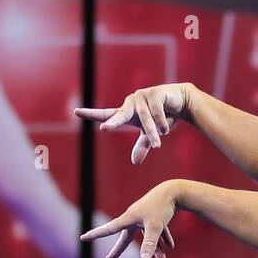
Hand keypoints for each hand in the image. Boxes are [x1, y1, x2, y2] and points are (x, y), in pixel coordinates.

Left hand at [75, 84, 191, 165]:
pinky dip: (162, 123)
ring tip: (158, 146)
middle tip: (104, 129)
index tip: (76, 112)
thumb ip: (142, 146)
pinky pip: (157, 112)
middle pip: (120, 116)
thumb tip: (135, 163)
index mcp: (127, 112)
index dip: (92, 114)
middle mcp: (131, 102)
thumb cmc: (162, 117)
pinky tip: (167, 127)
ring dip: (152, 133)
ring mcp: (142, 96)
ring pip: (145, 119)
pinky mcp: (154, 93)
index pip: (107, 114)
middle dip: (113, 123)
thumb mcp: (151, 135)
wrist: (181, 102)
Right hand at [81, 180, 179, 257]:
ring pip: (146, 237)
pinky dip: (163, 239)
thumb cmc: (162, 208)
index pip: (109, 229)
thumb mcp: (155, 227)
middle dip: (119, 249)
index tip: (82, 238)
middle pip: (125, 237)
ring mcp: (144, 217)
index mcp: (128, 218)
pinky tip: (170, 247)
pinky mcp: (156, 216)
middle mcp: (134, 218)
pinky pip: (157, 231)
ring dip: (155, 248)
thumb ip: (150, 243)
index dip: (96, 234)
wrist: (175, 191)